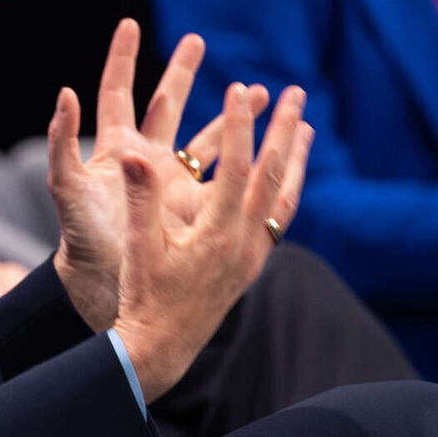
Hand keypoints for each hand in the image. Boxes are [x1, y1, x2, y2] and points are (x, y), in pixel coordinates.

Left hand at [46, 19, 267, 330]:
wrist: (102, 290)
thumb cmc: (81, 238)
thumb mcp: (66, 187)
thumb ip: (61, 143)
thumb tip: (65, 93)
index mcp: (117, 150)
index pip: (119, 94)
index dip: (122, 59)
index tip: (128, 23)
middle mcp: (146, 162)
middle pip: (166, 106)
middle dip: (182, 72)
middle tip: (197, 40)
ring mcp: (172, 185)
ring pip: (205, 139)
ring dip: (229, 116)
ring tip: (261, 91)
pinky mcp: (194, 210)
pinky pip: (225, 179)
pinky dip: (247, 161)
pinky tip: (273, 149)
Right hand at [112, 79, 313, 402]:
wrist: (162, 347)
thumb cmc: (143, 295)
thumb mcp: (138, 246)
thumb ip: (141, 198)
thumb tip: (132, 154)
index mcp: (216, 235)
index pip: (236, 168)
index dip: (238, 126)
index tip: (237, 89)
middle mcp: (244, 243)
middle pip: (273, 176)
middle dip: (284, 130)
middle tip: (296, 93)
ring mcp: (253, 255)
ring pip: (286, 197)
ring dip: (297, 158)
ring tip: (305, 126)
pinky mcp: (253, 265)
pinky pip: (281, 218)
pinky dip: (288, 188)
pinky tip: (288, 174)